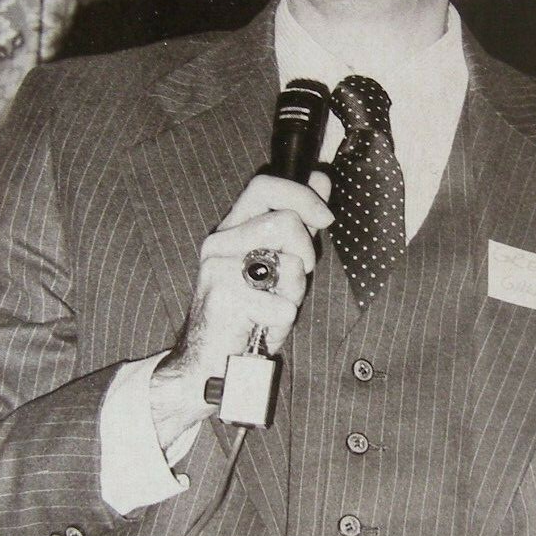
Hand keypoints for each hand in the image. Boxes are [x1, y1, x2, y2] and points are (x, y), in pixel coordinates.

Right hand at [149, 171, 332, 447]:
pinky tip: (263, 327)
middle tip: (299, 276)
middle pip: (286, 221)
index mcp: (232, 227)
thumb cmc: (247, 311)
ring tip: (275, 305)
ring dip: (295, 291)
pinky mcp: (223, 297)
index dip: (302, 194)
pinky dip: (282, 322)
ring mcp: (218, 267)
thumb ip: (297, 221)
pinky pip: (284, 305)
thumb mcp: (276, 260)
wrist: (209, 359)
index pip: (264, 185)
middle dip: (308, 251)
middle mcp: (220, 241)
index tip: (326, 218)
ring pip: (289, 263)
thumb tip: (321, 177)